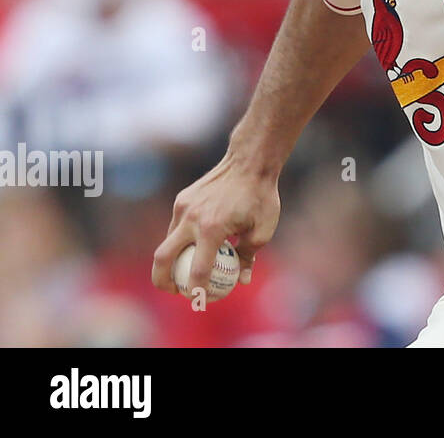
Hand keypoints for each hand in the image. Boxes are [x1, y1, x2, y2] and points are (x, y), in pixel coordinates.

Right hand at [151, 150, 280, 296]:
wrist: (250, 161)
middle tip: (173, 292)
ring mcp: (183, 207)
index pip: (198, 270)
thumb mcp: (263, 229)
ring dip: (172, 259)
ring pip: (168, 241)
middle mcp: (191, 218)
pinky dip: (181, 239)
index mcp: (212, 229)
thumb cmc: (261, 196)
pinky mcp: (182, 199)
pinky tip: (194, 244)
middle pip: (162, 258)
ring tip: (183, 271)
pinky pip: (176, 226)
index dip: (197, 290)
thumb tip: (242, 280)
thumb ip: (248, 256)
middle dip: (162, 280)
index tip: (200, 301)